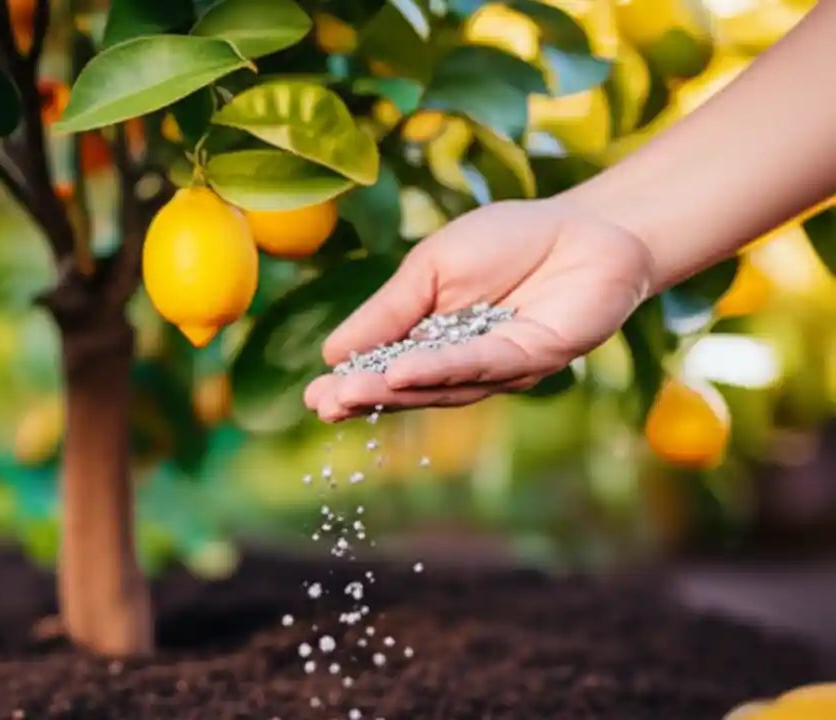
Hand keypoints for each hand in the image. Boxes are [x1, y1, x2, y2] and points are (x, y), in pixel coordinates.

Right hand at [304, 198, 655, 421]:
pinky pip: (482, 364)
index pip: (385, 368)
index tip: (313, 397)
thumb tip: (334, 352)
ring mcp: (499, 367)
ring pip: (441, 384)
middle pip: (409, 387)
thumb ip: (390, 310)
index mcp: (432, 341)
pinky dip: (440, 369)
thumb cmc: (510, 241)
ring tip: (350, 393)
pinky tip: (404, 371)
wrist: (587, 225)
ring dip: (394, 389)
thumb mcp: (432, 268)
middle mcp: (464, 363)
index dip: (352, 384)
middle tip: (325, 406)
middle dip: (366, 396)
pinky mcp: (535, 358)